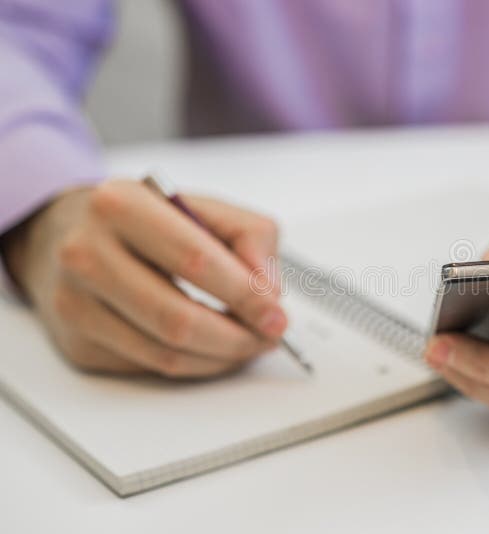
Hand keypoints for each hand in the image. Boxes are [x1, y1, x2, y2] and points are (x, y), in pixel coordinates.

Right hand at [1, 179, 286, 377]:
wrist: (70, 235)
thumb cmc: (147, 222)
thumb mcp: (202, 207)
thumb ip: (250, 236)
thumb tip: (268, 290)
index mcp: (121, 205)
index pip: (195, 261)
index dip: (245, 295)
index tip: (277, 314)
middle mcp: (86, 253)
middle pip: (179, 318)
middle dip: (238, 336)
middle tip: (269, 337)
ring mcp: (75, 302)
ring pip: (165, 353)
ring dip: (221, 357)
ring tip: (249, 344)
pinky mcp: (78, 341)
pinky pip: (151, 366)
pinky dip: (195, 365)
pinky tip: (214, 349)